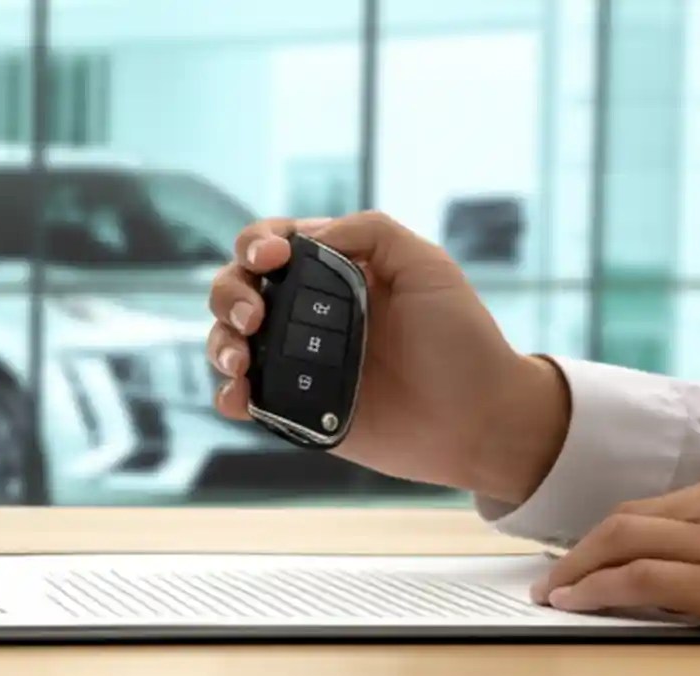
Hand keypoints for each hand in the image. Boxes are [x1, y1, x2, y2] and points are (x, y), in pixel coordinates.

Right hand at [206, 212, 569, 503]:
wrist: (479, 420)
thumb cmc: (461, 341)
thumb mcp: (427, 265)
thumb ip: (371, 232)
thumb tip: (306, 237)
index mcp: (334, 274)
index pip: (271, 244)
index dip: (257, 244)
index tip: (273, 259)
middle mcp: (307, 314)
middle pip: (237, 288)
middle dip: (230, 293)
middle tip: (254, 316)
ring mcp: (298, 362)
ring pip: (229, 339)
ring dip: (220, 341)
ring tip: (240, 359)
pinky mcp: (295, 408)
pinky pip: (245, 397)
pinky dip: (229, 394)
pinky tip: (239, 396)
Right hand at [531, 460, 699, 638]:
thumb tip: (655, 596)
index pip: (634, 579)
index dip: (587, 588)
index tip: (562, 601)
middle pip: (622, 533)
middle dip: (576, 558)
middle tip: (550, 581)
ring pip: (644, 507)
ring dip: (603, 533)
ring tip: (582, 555)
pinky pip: (684, 494)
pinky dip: (655, 514)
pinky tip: (649, 531)